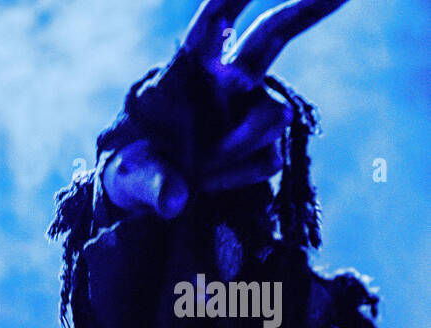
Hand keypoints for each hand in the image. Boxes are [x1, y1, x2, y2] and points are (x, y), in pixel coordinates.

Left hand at [104, 0, 349, 218]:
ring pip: (272, 117)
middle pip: (273, 34)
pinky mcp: (264, 141)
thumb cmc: (131, 172)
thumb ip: (149, 183)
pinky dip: (238, 174)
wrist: (148, 198)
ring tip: (199, 170)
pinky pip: (266, 158)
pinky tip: (209, 181)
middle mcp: (224, 80)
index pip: (211, 22)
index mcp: (184, 70)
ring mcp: (250, 108)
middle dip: (309, 7)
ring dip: (239, 148)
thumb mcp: (126, 177)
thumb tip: (175, 200)